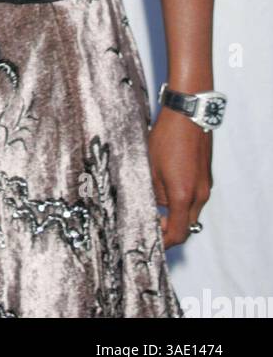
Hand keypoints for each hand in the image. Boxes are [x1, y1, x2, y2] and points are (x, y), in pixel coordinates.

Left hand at [148, 106, 212, 247]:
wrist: (188, 115)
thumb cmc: (166, 138)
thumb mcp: (150, 166)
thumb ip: (153, 192)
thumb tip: (154, 206)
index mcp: (183, 195)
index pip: (178, 233)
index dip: (164, 241)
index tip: (151, 237)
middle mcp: (199, 195)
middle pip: (186, 225)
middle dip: (169, 228)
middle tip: (151, 221)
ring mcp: (205, 186)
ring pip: (191, 211)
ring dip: (175, 213)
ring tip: (155, 202)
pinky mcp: (206, 177)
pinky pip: (195, 197)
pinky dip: (182, 200)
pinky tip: (166, 187)